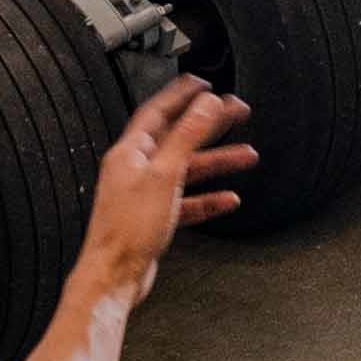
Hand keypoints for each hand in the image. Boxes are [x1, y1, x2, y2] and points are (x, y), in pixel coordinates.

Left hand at [77, 77, 253, 292]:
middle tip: (236, 112)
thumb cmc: (127, 231)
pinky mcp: (153, 218)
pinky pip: (186, 201)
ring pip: (186, 170)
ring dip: (216, 162)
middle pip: (178, 138)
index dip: (181, 94)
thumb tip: (205, 105)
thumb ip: (187, 136)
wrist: (114, 277)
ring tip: (246, 156)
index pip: (157, 111)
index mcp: (131, 153)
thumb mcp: (165, 175)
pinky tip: (227, 199)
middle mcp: (135, 170)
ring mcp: (144, 194)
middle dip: (209, 125)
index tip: (202, 83)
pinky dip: (208, 198)